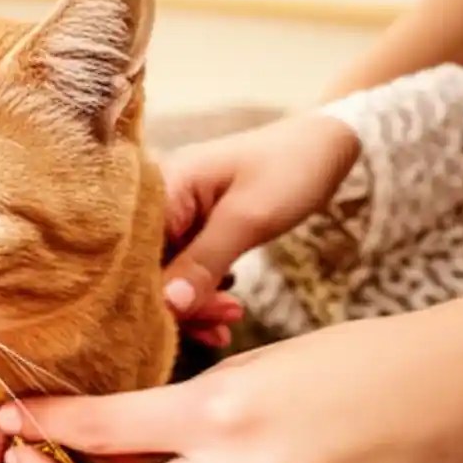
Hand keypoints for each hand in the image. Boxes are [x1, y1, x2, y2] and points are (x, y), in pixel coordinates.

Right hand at [160, 113, 360, 344]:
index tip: (192, 318)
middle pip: (150, 266)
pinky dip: (204, 293)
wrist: (325, 144)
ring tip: (233, 315)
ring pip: (168, 274)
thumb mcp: (248, 219)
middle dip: (184, 302)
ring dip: (198, 302)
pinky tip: (227, 309)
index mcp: (162, 187)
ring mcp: (176, 216)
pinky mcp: (193, 229)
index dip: (155, 291)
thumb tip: (168, 307)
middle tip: (228, 317)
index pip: (137, 252)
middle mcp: (158, 201)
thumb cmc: (288, 168)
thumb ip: (204, 263)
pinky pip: (185, 269)